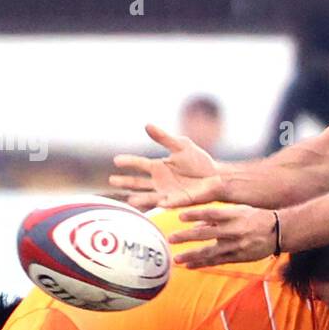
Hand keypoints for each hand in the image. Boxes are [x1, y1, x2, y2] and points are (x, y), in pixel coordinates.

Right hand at [110, 124, 224, 209]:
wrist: (216, 176)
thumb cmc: (198, 161)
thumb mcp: (181, 146)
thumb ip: (164, 138)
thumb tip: (147, 125)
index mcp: (158, 167)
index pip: (139, 164)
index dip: (128, 161)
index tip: (116, 160)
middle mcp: (159, 182)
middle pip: (138, 183)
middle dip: (126, 182)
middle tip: (112, 181)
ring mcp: (168, 193)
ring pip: (150, 196)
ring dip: (140, 198)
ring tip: (130, 200)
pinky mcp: (181, 201)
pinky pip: (171, 203)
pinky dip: (166, 204)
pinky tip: (161, 203)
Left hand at [170, 205, 278, 267]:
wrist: (278, 232)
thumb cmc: (255, 217)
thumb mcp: (238, 211)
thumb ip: (217, 218)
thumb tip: (195, 225)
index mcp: (234, 215)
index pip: (211, 214)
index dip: (195, 214)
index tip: (180, 216)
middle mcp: (235, 231)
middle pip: (207, 234)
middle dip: (187, 237)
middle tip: (171, 239)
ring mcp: (236, 246)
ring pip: (210, 252)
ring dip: (191, 256)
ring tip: (176, 259)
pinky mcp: (238, 257)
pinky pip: (217, 262)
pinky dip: (202, 264)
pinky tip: (189, 266)